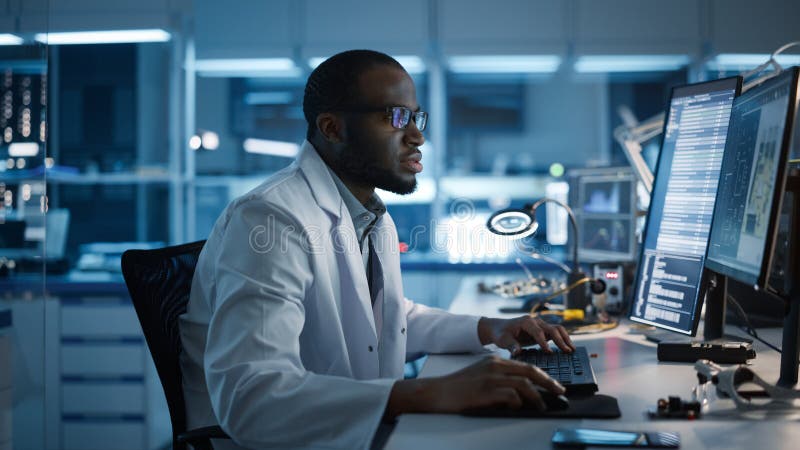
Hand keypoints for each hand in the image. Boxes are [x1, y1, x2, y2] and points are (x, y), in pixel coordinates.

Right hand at [385, 355, 565, 417]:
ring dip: (537, 397)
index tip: (554, 385)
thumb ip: (499, 379)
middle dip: (548, 383)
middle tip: (560, 392)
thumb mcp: (481, 376)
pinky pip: (511, 395)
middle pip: (530, 371)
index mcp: (494, 360)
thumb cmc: (457, 388)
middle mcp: (494, 365)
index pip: (526, 365)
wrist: (435, 392)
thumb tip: (521, 394)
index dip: (543, 375)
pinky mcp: (485, 390)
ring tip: (541, 406)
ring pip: (524, 383)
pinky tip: (518, 408)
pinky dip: (519, 402)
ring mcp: (490, 377)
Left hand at [477, 315, 574, 355]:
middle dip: (560, 340)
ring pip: (557, 329)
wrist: (499, 328)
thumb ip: (511, 345)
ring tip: (571, 350)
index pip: (538, 331)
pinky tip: (567, 349)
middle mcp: (535, 321)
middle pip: (552, 328)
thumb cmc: (500, 333)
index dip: (544, 342)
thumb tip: (517, 352)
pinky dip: (562, 339)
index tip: (549, 353)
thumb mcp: (502, 340)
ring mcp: (540, 325)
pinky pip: (555, 333)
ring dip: (565, 338)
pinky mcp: (542, 330)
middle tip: (567, 351)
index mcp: (526, 322)